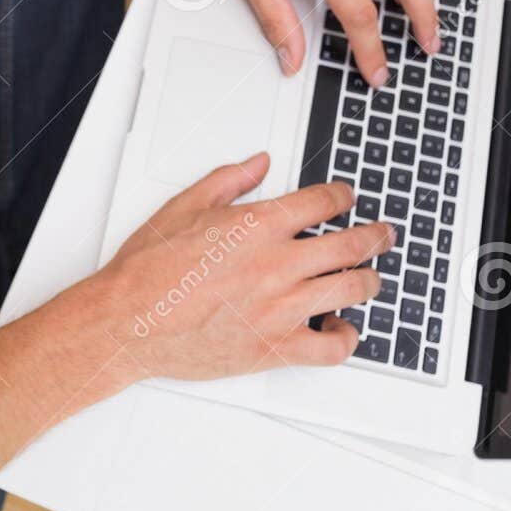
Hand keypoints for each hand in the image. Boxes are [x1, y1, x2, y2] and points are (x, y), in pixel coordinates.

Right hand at [89, 151, 391, 382]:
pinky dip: (346, 337)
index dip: (344, 197)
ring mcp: (281, 307)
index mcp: (257, 224)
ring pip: (353, 289)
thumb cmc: (148, 270)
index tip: (347, 199)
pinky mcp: (275, 347)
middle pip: (352, 244)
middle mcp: (277, 263)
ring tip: (370, 278)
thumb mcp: (183, 206)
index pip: (323, 202)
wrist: (128, 320)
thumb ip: (229, 180)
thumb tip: (259, 163)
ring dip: (369, 281)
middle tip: (382, 235)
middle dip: (376, 236)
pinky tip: (340, 328)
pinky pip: (332, 347)